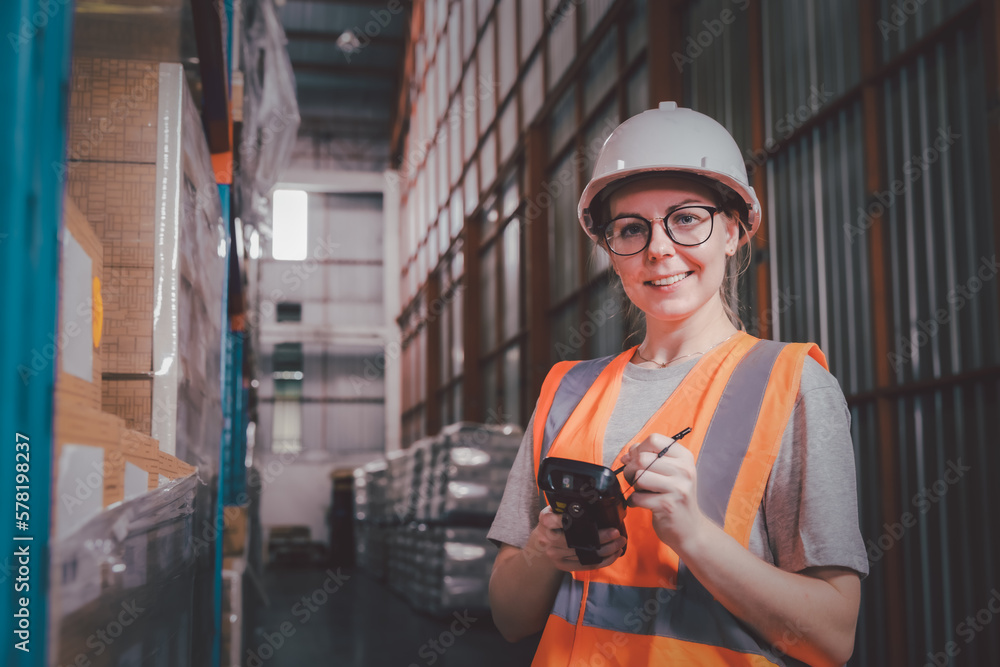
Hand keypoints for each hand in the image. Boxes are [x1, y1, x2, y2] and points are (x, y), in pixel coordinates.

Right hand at [526, 506, 626, 571]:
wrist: (539, 543)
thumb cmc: (553, 522)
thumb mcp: (554, 509)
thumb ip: (568, 505)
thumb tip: (593, 497)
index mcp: (546, 520)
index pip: (564, 520)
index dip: (582, 522)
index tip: (600, 521)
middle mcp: (548, 539)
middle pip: (578, 541)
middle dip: (601, 538)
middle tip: (616, 532)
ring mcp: (555, 555)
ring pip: (585, 554)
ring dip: (607, 550)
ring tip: (620, 542)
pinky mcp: (562, 566)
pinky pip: (586, 565)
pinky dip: (603, 561)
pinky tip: (613, 554)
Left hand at [621, 433, 709, 552]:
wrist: (691, 529)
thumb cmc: (675, 497)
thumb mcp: (670, 472)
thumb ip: (650, 458)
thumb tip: (627, 454)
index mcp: (684, 457)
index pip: (654, 439)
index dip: (639, 448)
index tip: (637, 460)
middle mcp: (684, 470)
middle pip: (642, 458)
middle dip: (630, 469)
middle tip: (634, 479)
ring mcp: (678, 488)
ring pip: (639, 476)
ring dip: (633, 485)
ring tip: (640, 491)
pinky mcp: (668, 506)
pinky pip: (638, 497)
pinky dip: (633, 501)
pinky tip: (641, 503)